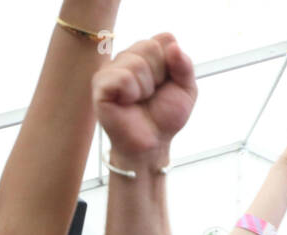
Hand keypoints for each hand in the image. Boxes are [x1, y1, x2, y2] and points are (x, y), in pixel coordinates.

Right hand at [94, 34, 196, 162]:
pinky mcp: (101, 85)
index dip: (172, 64)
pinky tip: (128, 103)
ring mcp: (112, 69)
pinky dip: (131, 93)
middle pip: (150, 47)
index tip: (167, 83)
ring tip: (140, 100)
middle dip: (159, 75)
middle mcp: (128, 56)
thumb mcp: (186, 90)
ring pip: (136, 62)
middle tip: (152, 95)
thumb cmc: (164, 117)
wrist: (151, 144)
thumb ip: (185, 66)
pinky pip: (122, 77)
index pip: (165, 39)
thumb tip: (174, 46)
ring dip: (145, 88)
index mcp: (147, 53)